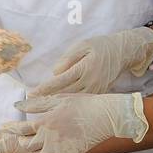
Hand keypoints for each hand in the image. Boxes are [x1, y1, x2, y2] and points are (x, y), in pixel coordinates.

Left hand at [14, 93, 148, 152]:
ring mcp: (58, 149)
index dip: (11, 129)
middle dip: (23, 141)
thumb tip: (17, 105)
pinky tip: (53, 152)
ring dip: (36, 150)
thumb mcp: (58, 99)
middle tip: (24, 138)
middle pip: (26, 145)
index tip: (6, 128)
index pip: (20, 129)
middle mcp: (48, 137)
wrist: (105, 116)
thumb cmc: (83, 104)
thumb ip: (36, 104)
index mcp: (44, 121)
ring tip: (40, 144)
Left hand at [28, 27, 152, 97]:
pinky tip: (58, 107)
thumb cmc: (100, 46)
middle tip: (30, 104)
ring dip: (57, 104)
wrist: (122, 52)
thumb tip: (55, 72)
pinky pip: (82, 101)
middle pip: (65, 94)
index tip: (31, 93)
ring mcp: (96, 90)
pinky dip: (69, 104)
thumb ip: (68, 58)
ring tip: (40, 107)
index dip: (44, 88)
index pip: (60, 81)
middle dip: (47, 99)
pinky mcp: (99, 94)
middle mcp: (90, 82)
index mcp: (84, 68)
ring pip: (73, 101)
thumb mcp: (83, 45)